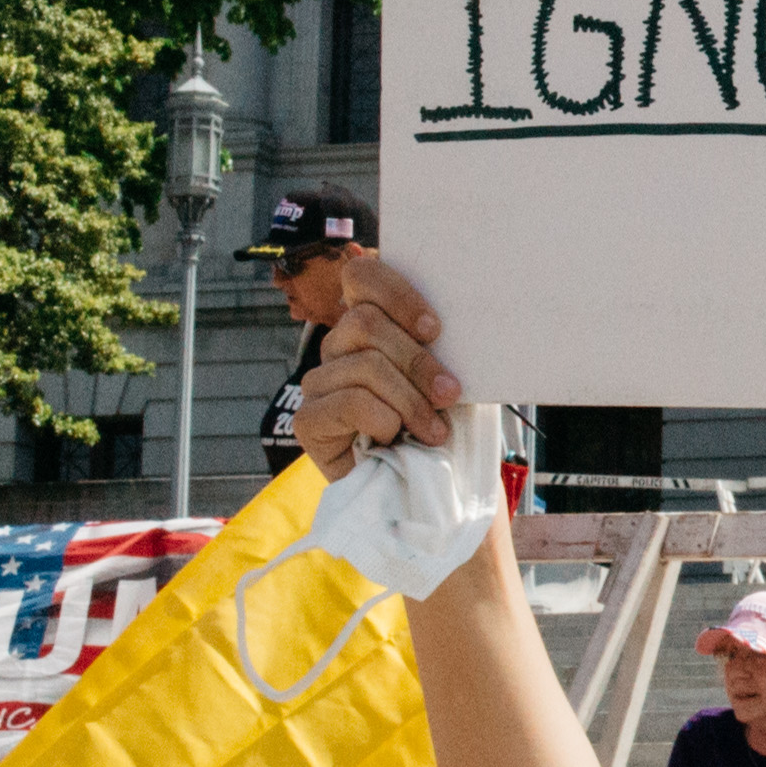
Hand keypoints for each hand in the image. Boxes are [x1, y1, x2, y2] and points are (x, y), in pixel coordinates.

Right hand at [292, 251, 463, 469]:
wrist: (426, 491)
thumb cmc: (440, 427)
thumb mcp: (449, 378)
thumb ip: (441, 346)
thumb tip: (458, 316)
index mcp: (371, 323)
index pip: (361, 275)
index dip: (395, 293)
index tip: (434, 330)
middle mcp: (338, 347)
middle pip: (364, 322)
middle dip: (417, 361)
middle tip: (449, 394)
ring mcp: (319, 382)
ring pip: (364, 365)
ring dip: (410, 400)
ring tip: (435, 430)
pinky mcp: (308, 420)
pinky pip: (349, 402)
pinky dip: (383, 420)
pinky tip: (394, 439)